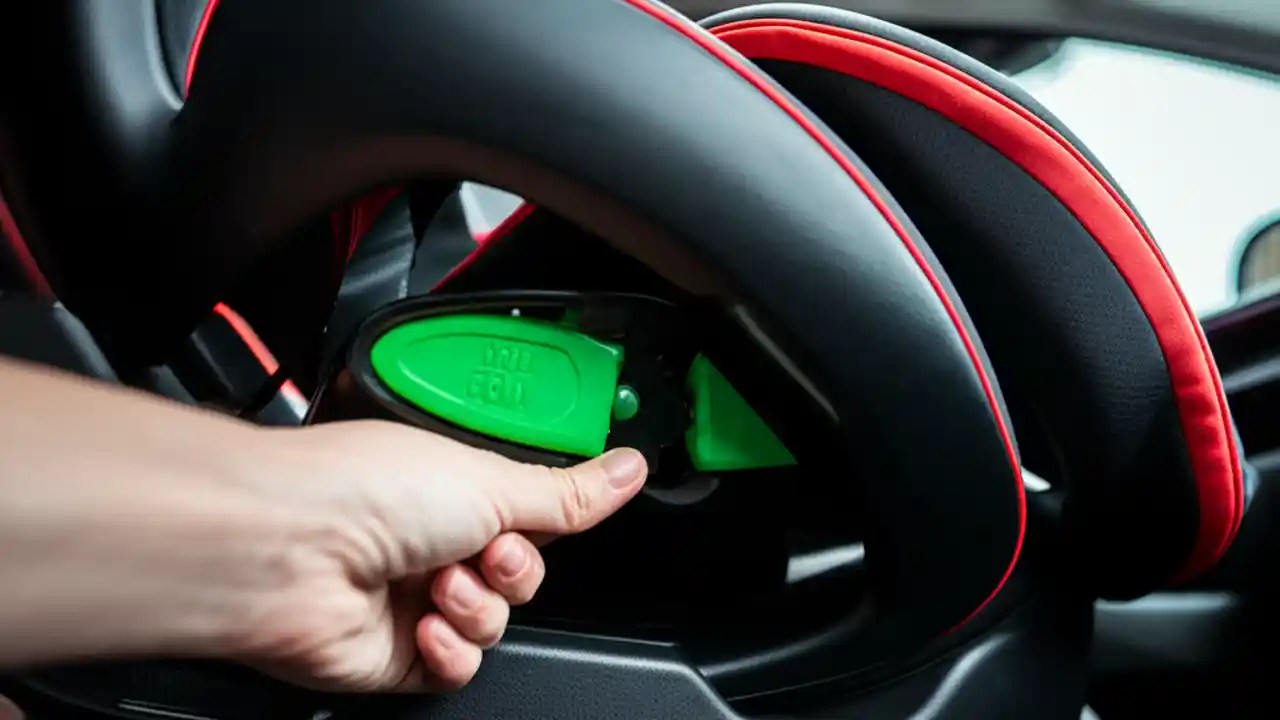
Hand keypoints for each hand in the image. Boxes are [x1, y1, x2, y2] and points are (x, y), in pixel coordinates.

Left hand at [228, 421, 647, 692]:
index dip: (550, 522)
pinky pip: (456, 667)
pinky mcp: (394, 654)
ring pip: (492, 623)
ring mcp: (411, 598)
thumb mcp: (493, 481)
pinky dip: (450, 650)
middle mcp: (430, 539)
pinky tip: (424, 627)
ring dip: (478, 607)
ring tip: (443, 584)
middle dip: (514, 568)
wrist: (291, 551)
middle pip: (519, 575)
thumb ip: (568, 494)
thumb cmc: (366, 490)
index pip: (528, 513)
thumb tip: (627, 469)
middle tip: (488, 551)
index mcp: (451, 487)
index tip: (561, 518)